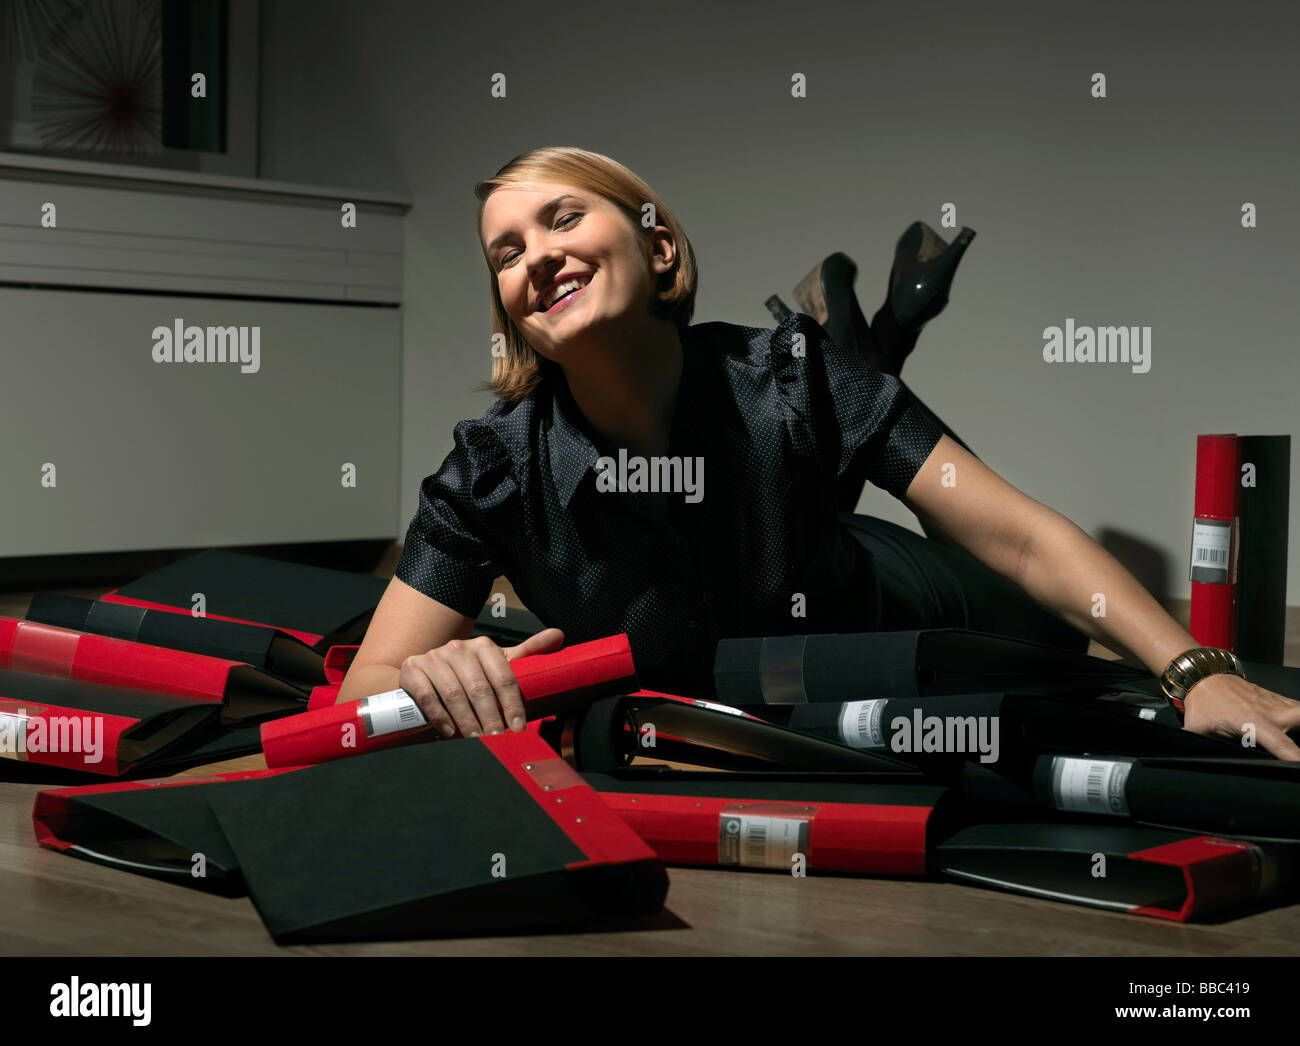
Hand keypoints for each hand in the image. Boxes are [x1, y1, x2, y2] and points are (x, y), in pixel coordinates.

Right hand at [398, 627, 564, 738]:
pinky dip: (440, 716)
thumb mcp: (497, 662)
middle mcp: (458, 647)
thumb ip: (527, 652)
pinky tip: (450, 732)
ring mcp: (433, 657)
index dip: (513, 704)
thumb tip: (559, 635)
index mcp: (484, 645)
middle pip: (479, 689)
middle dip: (491, 718)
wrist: (424, 672)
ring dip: (467, 721)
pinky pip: (428, 696)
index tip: (518, 728)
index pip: (504, 677)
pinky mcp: (412, 669)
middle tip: (497, 741)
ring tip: (477, 741)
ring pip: (454, 694)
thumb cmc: (469, 672)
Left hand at [1182, 673, 1299, 759]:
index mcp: (1251, 721)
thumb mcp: (1196, 728)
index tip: (1298, 763)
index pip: (1279, 742)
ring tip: (1298, 738)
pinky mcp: (1280, 699)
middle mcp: (1270, 711)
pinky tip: (1297, 730)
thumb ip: (1197, 746)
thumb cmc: (1204, 702)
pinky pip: (1298, 709)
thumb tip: (1188, 760)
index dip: (1292, 755)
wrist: (1206, 675)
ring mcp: (1277, 703)